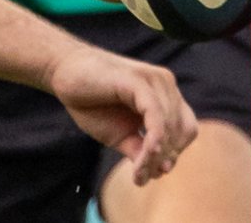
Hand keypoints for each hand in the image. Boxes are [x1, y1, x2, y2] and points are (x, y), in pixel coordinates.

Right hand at [49, 46, 197, 184]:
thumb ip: (140, 150)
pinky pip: (155, 114)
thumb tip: (161, 172)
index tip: (153, 174)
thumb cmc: (93, 102)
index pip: (186, 129)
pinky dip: (154, 138)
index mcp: (166, 96)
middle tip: (141, 177)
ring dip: (156, 155)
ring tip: (137, 173)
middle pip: (181, 130)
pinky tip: (145, 156)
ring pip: (170, 125)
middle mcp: (165, 86)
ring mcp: (154, 80)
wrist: (65, 74)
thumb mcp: (120, 135)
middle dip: (164, 158)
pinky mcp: (138, 80)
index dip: (173, 154)